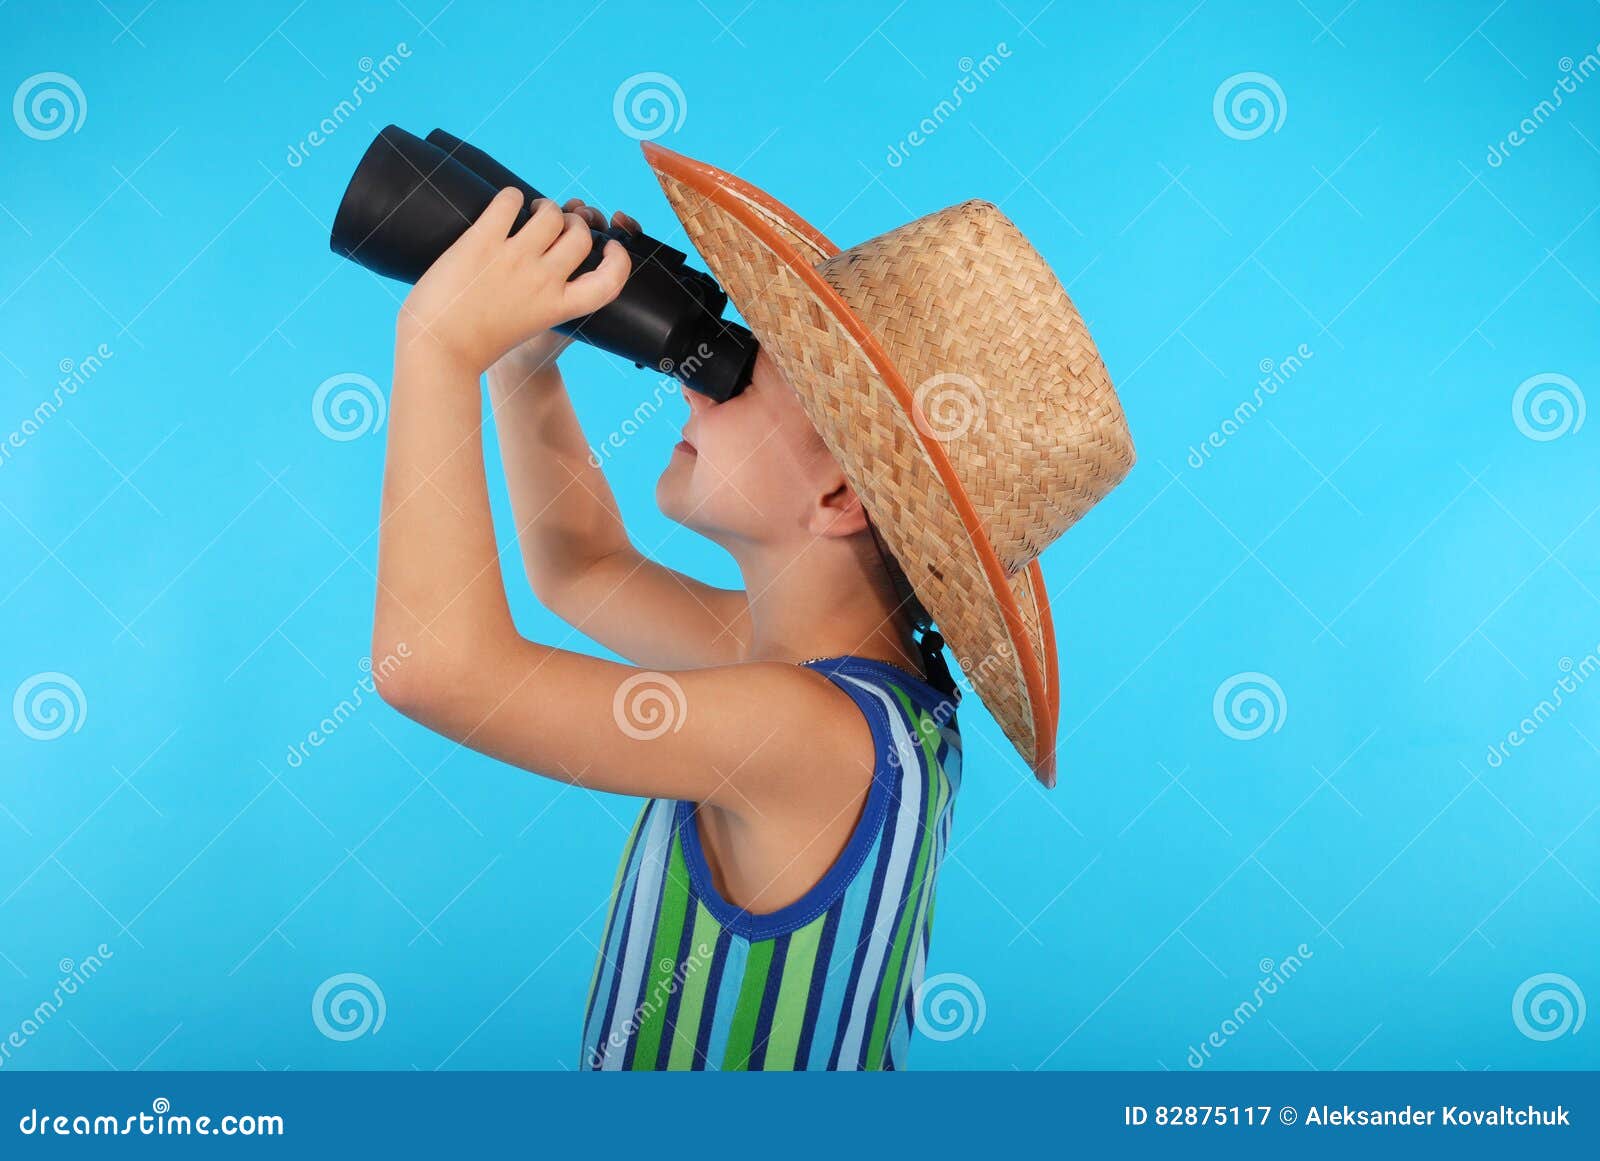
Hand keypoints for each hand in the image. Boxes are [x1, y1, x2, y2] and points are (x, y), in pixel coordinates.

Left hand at [489, 199, 643, 380]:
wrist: (438, 349)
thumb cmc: (477, 345)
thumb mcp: (528, 328)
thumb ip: (546, 301)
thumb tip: (548, 260)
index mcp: (558, 308)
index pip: (610, 281)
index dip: (618, 260)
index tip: (610, 248)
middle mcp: (542, 281)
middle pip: (580, 236)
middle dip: (574, 224)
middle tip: (556, 224)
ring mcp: (513, 259)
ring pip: (550, 213)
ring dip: (545, 206)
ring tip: (530, 209)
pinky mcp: (482, 242)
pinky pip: (508, 202)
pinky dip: (510, 197)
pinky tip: (506, 203)